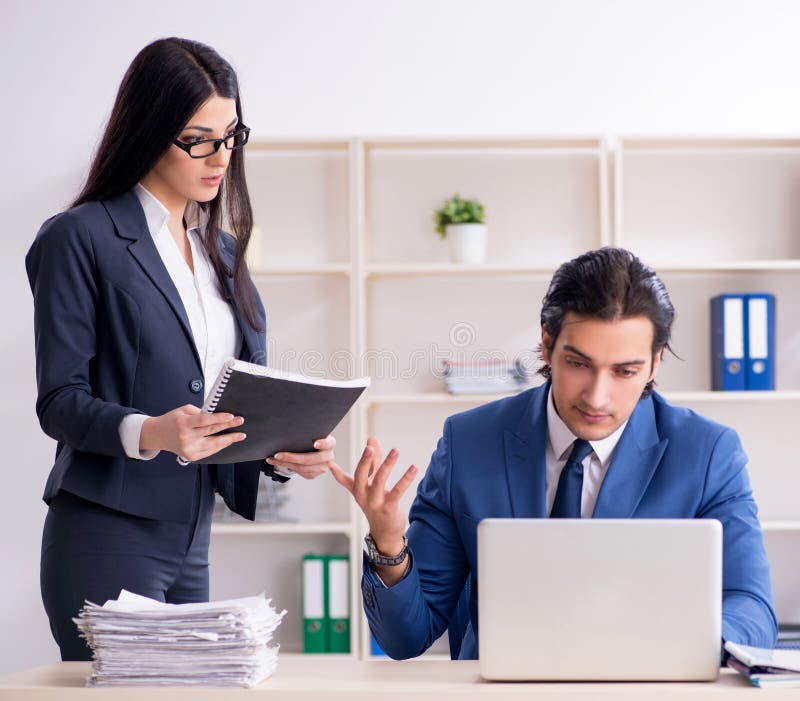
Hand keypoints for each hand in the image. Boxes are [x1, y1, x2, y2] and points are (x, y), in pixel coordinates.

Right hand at [141, 405, 245, 461]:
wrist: (158, 435)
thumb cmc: (172, 420)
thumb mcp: (184, 410)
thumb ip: (200, 412)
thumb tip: (218, 415)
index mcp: (183, 423)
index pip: (205, 421)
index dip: (220, 418)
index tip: (232, 416)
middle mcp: (185, 437)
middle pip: (212, 432)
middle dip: (229, 426)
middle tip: (240, 421)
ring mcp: (188, 449)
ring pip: (213, 445)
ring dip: (228, 440)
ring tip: (239, 435)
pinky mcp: (191, 457)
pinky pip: (209, 451)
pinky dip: (219, 446)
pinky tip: (227, 441)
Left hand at [265, 435, 336, 479]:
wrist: (311, 448)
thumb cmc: (311, 438)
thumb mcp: (311, 433)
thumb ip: (307, 432)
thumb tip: (290, 427)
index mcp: (330, 443)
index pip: (328, 443)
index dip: (322, 443)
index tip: (314, 443)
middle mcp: (329, 456)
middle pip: (311, 459)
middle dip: (292, 457)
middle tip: (278, 455)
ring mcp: (323, 467)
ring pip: (303, 468)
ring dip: (285, 463)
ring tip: (273, 458)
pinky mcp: (314, 474)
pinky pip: (300, 473)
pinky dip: (286, 467)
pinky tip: (277, 462)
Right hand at [330, 437, 417, 553]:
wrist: (385, 532)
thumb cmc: (378, 503)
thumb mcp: (373, 483)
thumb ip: (374, 461)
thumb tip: (372, 439)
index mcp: (358, 489)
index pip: (347, 478)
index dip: (336, 472)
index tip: (329, 463)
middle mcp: (363, 495)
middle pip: (361, 475)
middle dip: (365, 460)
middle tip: (369, 447)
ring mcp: (375, 502)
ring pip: (380, 480)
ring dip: (388, 464)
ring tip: (395, 450)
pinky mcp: (389, 507)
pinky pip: (398, 490)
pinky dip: (406, 478)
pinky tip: (414, 468)